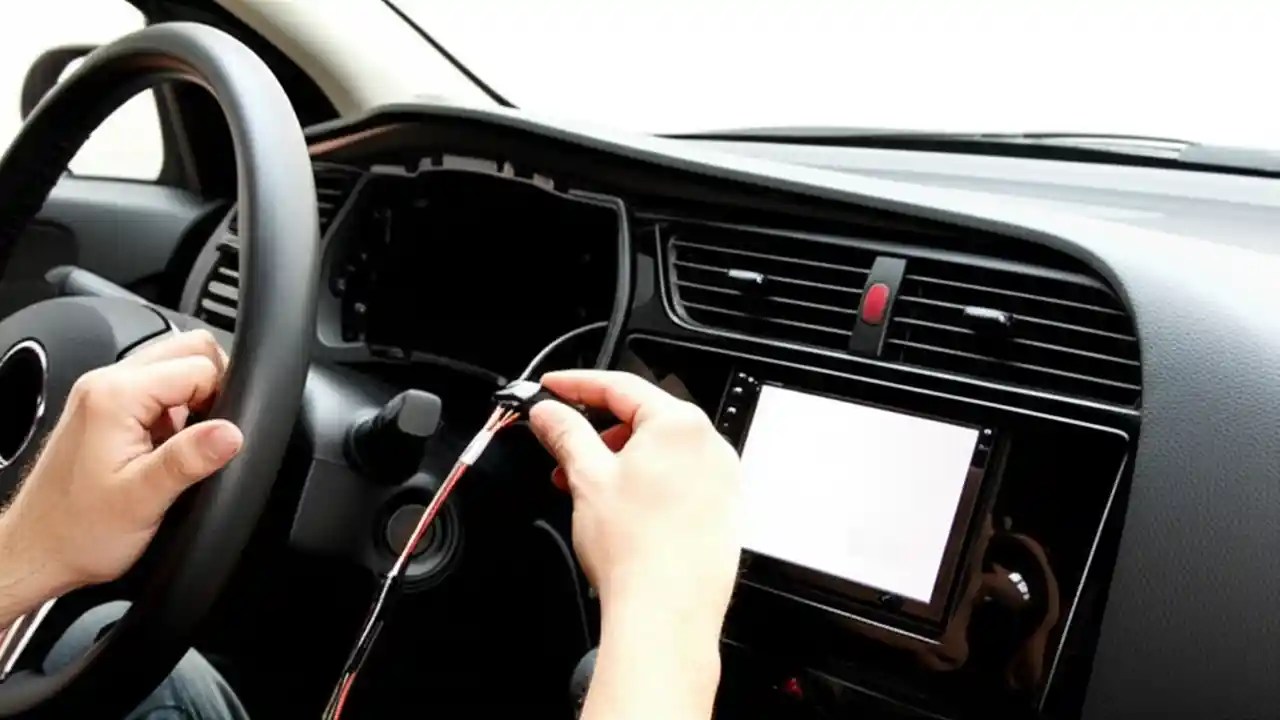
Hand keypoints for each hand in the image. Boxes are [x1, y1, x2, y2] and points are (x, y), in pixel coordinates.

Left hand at [0, 330, 242, 614]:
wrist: (37, 551)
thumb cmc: (77, 532)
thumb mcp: (143, 500)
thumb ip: (189, 459)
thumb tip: (233, 432)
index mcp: (115, 396)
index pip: (199, 366)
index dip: (221, 401)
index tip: (214, 440)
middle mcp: (106, 384)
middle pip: (188, 351)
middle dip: (213, 389)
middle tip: (205, 438)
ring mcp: (104, 393)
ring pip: (175, 366)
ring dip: (195, 400)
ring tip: (182, 445)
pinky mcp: (108, 408)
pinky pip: (160, 389)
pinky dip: (177, 412)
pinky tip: (167, 448)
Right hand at [529, 370, 740, 719]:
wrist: (666, 615)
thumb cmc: (636, 550)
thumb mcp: (587, 478)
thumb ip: (565, 433)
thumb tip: (550, 412)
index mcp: (680, 424)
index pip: (621, 386)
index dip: (577, 385)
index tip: (551, 389)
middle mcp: (710, 446)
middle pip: (643, 420)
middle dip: (596, 432)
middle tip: (560, 447)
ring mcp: (722, 481)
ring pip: (659, 454)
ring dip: (617, 462)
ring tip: (583, 488)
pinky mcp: (723, 513)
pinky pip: (678, 483)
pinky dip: (644, 486)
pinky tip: (617, 511)